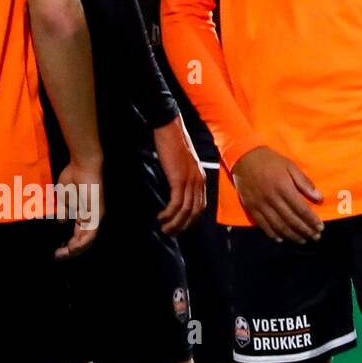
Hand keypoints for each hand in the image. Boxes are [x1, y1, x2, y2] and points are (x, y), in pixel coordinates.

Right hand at [54, 160, 102, 259]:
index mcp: (83, 214)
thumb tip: (61, 223)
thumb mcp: (64, 199)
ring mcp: (95, 215)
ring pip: (88, 239)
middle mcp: (90, 217)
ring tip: (63, 254)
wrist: (82, 166)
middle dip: (70, 250)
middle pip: (83, 240)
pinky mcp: (97, 213)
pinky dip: (83, 242)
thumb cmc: (73, 178)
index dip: (68, 245)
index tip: (56, 251)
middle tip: (58, 256)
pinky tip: (73, 248)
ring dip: (75, 249)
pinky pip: (92, 232)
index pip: (77, 235)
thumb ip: (64, 212)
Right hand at [154, 115, 205, 234]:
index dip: (191, 219)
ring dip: (175, 223)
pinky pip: (177, 203)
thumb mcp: (181, 164)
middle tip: (170, 232)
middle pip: (195, 211)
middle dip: (183, 225)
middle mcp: (199, 181)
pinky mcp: (179, 179)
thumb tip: (175, 189)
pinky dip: (169, 213)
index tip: (180, 226)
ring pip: (186, 210)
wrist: (170, 129)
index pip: (200, 205)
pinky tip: (161, 217)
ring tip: (164, 229)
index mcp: (200, 178)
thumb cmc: (173, 144)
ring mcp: (190, 180)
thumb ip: (182, 177)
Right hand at [231, 146, 323, 242]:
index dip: (311, 220)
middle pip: (291, 219)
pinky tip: (281, 239)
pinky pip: (263, 225)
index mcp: (284, 187)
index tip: (320, 227)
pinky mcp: (251, 208)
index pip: (301, 208)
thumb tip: (319, 198)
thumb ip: (305, 183)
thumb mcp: (291, 166)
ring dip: (291, 235)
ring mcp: (260, 205)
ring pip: (278, 225)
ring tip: (302, 240)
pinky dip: (273, 234)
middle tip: (315, 237)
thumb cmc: (271, 161)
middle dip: (305, 230)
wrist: (244, 158)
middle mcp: (272, 199)